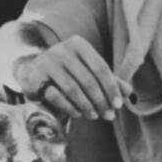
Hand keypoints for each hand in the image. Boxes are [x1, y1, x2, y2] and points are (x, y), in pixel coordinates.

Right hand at [13, 36, 131, 120]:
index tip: (119, 105)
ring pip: (72, 88)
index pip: (100, 67)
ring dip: (87, 105)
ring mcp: (47, 62)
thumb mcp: (87, 72)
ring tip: (95, 116)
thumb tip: (129, 92)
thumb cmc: (67, 72)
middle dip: (101, 100)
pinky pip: (56, 95)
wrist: (32, 70)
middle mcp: (62, 49)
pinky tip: (78, 114)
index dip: (112, 88)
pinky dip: (69, 107)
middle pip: (88, 79)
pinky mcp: (36, 76)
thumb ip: (107, 80)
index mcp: (78, 44)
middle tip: (109, 115)